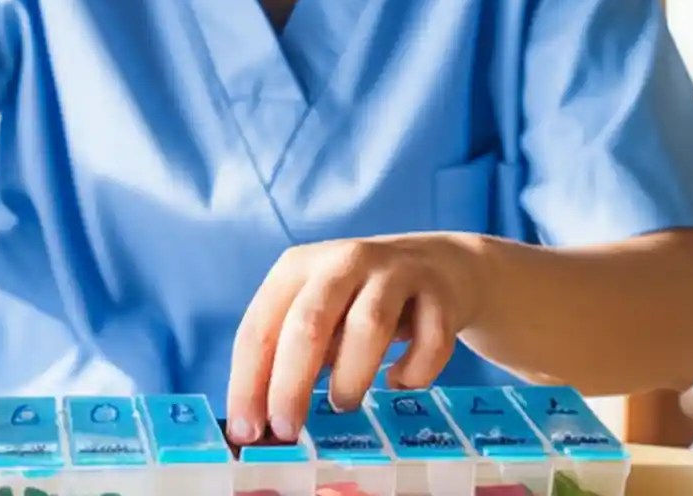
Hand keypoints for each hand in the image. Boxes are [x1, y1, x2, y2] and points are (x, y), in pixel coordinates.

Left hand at [225, 232, 489, 443]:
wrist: (444, 266)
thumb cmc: (362, 301)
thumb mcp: (319, 315)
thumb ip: (290, 357)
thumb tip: (262, 424)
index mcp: (297, 267)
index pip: (260, 326)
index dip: (248, 381)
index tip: (248, 430)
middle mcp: (343, 261)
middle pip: (308, 323)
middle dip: (291, 384)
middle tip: (287, 430)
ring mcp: (394, 273)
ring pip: (368, 325)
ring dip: (351, 375)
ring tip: (343, 403)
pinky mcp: (441, 293)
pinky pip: (429, 341)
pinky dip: (414, 372)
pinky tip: (401, 381)